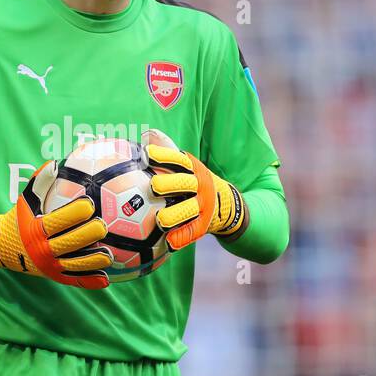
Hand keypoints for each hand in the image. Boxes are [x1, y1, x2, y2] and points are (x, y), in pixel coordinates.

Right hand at [0, 160, 111, 288]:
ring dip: (92, 261)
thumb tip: (55, 164)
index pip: (56, 223)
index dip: (73, 214)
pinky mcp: (53, 277)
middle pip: (68, 244)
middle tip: (103, 226)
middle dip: (87, 235)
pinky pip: (73, 280)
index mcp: (35, 231)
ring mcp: (48, 266)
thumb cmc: (18, 220)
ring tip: (109, 255)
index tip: (89, 204)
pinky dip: (89, 281)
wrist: (0, 248)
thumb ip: (39, 183)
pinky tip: (105, 279)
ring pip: (74, 265)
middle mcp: (41, 250)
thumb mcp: (24, 201)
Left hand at [144, 137, 248, 251]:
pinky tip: (169, 243)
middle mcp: (199, 185)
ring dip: (173, 215)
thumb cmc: (195, 183)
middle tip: (153, 187)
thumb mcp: (188, 166)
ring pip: (187, 210)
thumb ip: (169, 153)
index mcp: (193, 168)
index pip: (177, 159)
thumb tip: (146, 133)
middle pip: (183, 183)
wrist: (229, 205)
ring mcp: (203, 205)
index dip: (163, 156)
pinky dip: (180, 238)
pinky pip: (191, 232)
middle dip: (168, 184)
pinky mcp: (203, 224)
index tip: (147, 155)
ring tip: (160, 220)